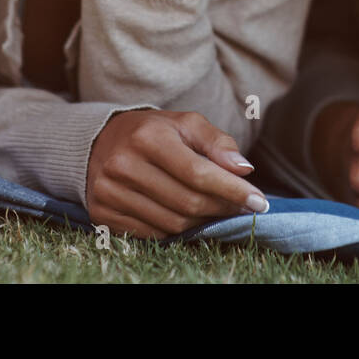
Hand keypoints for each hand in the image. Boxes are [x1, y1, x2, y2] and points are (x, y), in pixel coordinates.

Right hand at [87, 109, 268, 238]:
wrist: (99, 142)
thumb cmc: (154, 132)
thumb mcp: (186, 124)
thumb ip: (218, 143)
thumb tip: (244, 169)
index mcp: (148, 137)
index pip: (198, 173)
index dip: (232, 190)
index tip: (259, 200)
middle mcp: (124, 165)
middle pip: (187, 202)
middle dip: (222, 207)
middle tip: (243, 206)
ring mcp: (109, 192)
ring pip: (172, 223)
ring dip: (203, 221)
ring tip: (216, 209)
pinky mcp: (103, 214)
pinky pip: (152, 234)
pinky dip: (177, 230)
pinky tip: (189, 217)